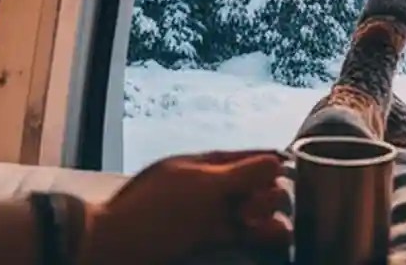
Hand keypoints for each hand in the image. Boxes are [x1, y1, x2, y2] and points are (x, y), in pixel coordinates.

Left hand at [77, 151, 287, 264]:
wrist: (114, 247)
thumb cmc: (157, 210)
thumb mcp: (201, 185)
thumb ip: (241, 173)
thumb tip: (278, 161)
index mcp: (206, 164)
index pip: (251, 158)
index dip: (273, 165)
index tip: (291, 175)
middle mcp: (212, 187)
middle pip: (257, 185)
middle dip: (267, 195)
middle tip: (251, 212)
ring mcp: (212, 215)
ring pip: (255, 212)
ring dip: (268, 216)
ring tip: (268, 230)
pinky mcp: (211, 241)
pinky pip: (244, 234)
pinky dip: (264, 234)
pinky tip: (276, 236)